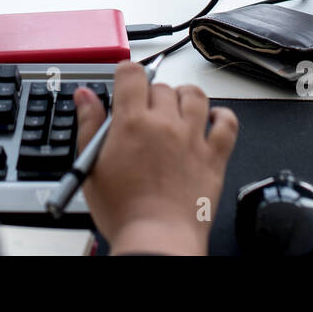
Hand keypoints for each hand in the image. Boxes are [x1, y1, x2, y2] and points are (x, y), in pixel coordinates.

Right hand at [74, 60, 237, 255]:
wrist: (158, 239)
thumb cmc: (125, 212)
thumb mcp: (92, 167)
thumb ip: (89, 125)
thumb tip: (84, 97)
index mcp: (132, 122)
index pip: (132, 73)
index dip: (127, 72)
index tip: (126, 81)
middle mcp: (165, 124)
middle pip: (162, 86)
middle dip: (151, 93)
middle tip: (145, 111)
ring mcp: (193, 138)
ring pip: (195, 96)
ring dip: (185, 96)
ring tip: (177, 107)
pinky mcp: (214, 156)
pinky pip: (228, 123)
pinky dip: (222, 116)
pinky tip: (212, 120)